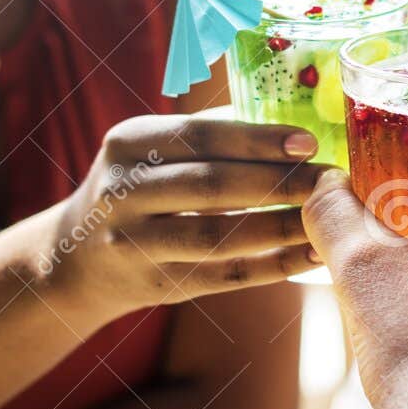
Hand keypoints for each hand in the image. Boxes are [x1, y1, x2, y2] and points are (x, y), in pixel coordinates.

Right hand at [46, 113, 327, 318]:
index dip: (257, 139)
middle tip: (332, 181)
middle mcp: (123, 193)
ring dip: (282, 228)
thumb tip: (296, 122)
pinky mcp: (155, 286)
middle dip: (279, 183)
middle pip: (212, 186)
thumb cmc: (139, 188)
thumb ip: (210, 135)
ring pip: (219, 237)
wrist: (75, 259)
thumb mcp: (151, 151)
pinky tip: (313, 256)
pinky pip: (225, 277)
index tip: (308, 142)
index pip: (199, 136)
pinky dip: (274, 267)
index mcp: (128, 144)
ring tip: (331, 220)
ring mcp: (134, 244)